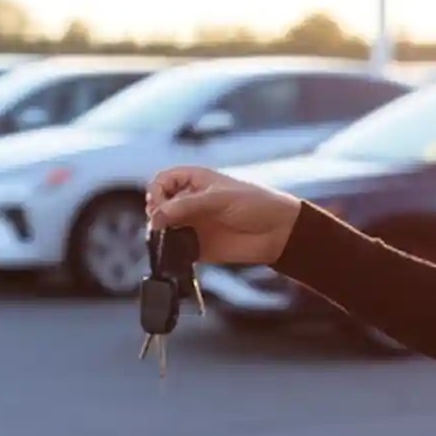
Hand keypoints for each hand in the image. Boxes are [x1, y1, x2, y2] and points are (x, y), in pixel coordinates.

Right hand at [146, 167, 301, 264]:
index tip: (160, 205)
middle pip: (158, 206)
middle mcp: (190, 201)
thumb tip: (157, 216)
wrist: (279, 232)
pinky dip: (171, 253)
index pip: (162, 181)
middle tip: (162, 225)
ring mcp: (193, 224)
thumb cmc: (256, 203)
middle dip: (156, 215)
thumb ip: (187, 206)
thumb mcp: (220, 198)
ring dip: (161, 235)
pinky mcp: (198, 247)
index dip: (156, 192)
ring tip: (167, 240)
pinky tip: (175, 254)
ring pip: (164, 229)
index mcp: (195, 180)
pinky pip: (176, 250)